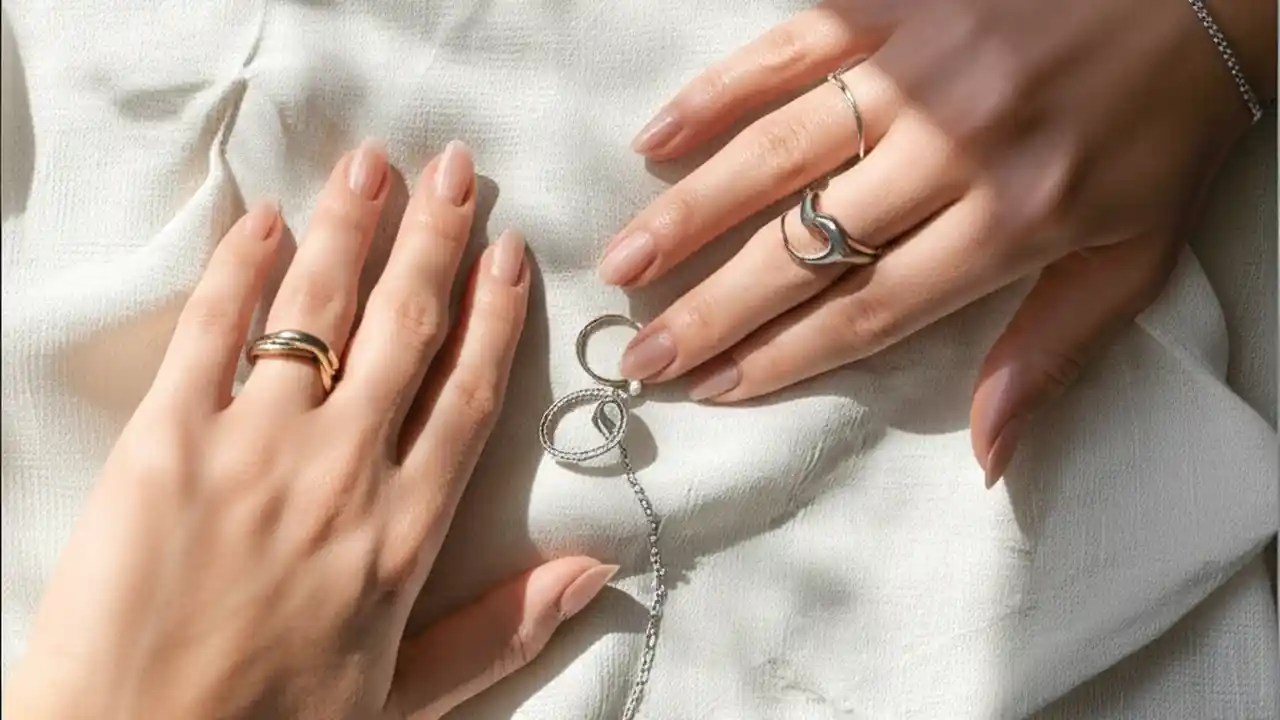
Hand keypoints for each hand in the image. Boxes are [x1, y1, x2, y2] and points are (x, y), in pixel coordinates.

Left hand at [4, 140, 616, 718]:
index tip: (507, 253)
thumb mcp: (410, 700)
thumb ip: (504, 630)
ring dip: (350, 229)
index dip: (492, 316)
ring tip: (373, 164)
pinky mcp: (163, 446)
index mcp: (405, 532)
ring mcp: (253, 452)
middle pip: (404, 331)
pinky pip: (212, 335)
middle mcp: (343, 474)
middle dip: (433, 240)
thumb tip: (597, 569)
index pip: (466, 396)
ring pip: (319, 312)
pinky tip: (265, 223)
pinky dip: (240, 272)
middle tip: (450, 169)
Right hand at [601, 0, 1274, 483]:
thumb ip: (1052, 348)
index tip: (714, 389)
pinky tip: (657, 139)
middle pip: (805, 249)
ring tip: (622, 265)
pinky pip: (786, 49)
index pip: (869, 310)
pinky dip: (716, 94)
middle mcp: (952, 149)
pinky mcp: (894, 1)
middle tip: (638, 353)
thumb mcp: (1137, 248)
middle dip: (713, 310)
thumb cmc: (1173, 117)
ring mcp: (917, 69)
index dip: (784, 357)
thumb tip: (986, 454)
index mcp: (1014, 220)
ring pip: (776, 154)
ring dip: (690, 214)